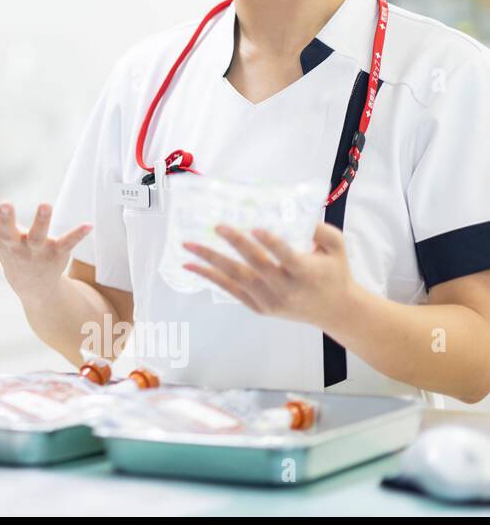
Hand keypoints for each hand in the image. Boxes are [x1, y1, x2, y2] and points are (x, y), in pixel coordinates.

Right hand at [0, 183, 91, 303]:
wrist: (30, 283)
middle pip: (6, 232)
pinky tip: (88, 225)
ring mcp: (34, 250)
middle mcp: (12, 244)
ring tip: (46, 204)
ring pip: (37, 236)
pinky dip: (77, 235)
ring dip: (41, 221)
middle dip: (5, 219)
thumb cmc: (6, 245)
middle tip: (5, 204)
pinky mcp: (56, 252)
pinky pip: (67, 243)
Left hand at [182, 221, 364, 328]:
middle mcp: (286, 288)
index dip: (270, 243)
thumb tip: (298, 213)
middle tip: (216, 226)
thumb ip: (321, 230)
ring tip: (188, 246)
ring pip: (237, 279)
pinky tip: (191, 266)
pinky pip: (231, 291)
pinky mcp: (259, 307)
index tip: (255, 227)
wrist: (335, 310)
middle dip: (235, 244)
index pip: (285, 256)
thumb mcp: (337, 248)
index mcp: (306, 272)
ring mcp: (270, 300)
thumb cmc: (334, 272)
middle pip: (255, 266)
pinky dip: (210, 278)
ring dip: (210, 261)